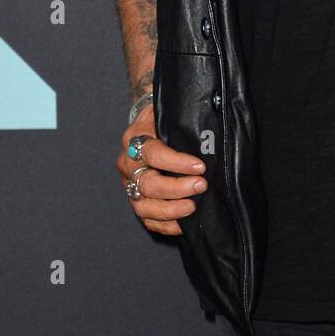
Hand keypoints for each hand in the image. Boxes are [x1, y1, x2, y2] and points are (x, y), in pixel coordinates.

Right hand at [117, 104, 207, 235]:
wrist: (145, 122)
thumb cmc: (159, 116)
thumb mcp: (166, 111)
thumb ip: (178, 121)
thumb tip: (207, 134)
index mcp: (134, 139)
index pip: (152, 153)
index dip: (176, 162)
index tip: (199, 166)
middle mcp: (127, 164)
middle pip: (147, 183)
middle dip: (176, 188)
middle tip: (201, 185)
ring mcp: (129, 184)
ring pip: (143, 206)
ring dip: (170, 210)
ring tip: (192, 207)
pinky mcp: (135, 199)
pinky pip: (146, 218)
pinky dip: (165, 224)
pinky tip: (183, 224)